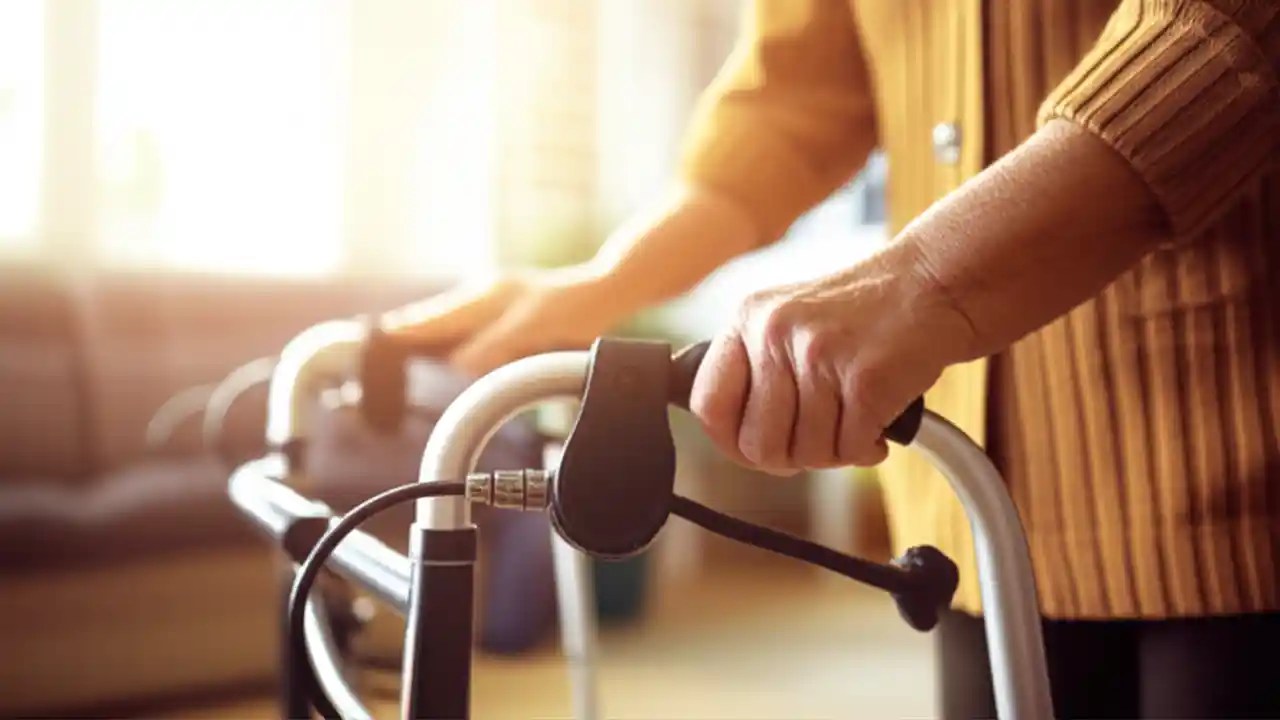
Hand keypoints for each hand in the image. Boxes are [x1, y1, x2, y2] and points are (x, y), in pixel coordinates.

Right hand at [381, 266, 629, 375]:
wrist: (608, 289)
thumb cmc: (573, 308)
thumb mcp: (533, 330)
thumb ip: (495, 346)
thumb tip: (459, 365)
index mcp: (484, 298)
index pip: (435, 319)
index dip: (406, 331)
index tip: (378, 338)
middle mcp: (484, 297)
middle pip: (438, 318)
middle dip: (411, 330)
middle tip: (379, 340)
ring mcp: (496, 303)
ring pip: (454, 322)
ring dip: (432, 332)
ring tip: (403, 340)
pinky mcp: (509, 313)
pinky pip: (472, 326)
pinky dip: (454, 335)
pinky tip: (450, 343)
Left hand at [688, 242, 974, 474]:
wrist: (932, 284)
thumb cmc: (864, 314)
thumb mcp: (790, 319)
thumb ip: (758, 369)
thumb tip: (734, 438)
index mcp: (748, 320)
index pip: (708, 405)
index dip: (730, 442)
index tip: (754, 449)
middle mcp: (775, 335)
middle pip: (758, 445)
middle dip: (791, 458)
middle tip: (818, 442)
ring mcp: (819, 356)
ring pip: (808, 453)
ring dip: (835, 452)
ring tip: (854, 423)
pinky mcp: (864, 380)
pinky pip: (849, 450)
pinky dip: (866, 450)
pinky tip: (876, 427)